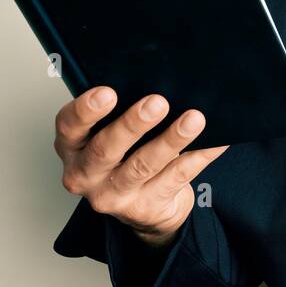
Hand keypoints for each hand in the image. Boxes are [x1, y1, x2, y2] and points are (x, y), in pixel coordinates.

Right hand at [53, 87, 227, 246]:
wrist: (144, 205)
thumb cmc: (126, 155)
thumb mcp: (112, 134)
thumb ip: (121, 111)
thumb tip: (159, 79)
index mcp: (73, 146)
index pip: (69, 126)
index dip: (86, 110)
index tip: (108, 93)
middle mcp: (85, 174)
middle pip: (106, 149)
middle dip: (133, 124)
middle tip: (157, 103)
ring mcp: (114, 195)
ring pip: (143, 166)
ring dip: (171, 140)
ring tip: (193, 120)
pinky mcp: (145, 207)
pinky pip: (176, 177)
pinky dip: (199, 156)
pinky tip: (215, 141)